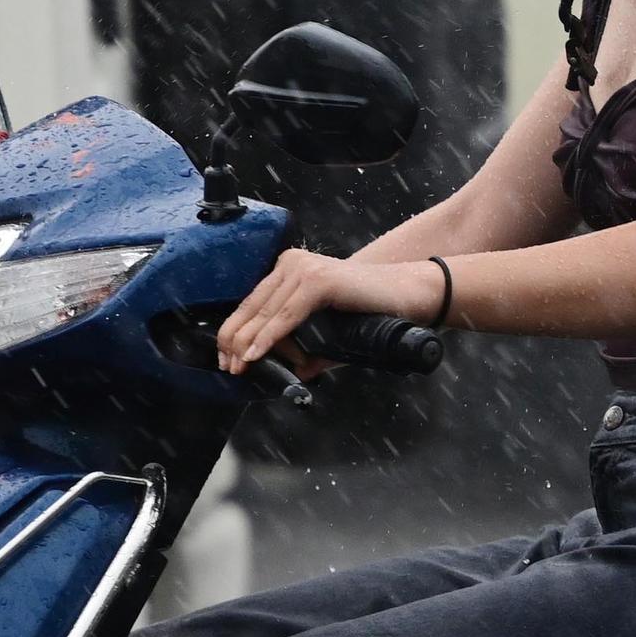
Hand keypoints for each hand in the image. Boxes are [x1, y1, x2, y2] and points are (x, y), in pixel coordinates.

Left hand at [215, 249, 438, 373]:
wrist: (408, 296)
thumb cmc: (371, 312)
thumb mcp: (328, 334)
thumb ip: (306, 350)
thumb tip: (287, 372)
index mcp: (289, 270)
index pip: (251, 304)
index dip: (233, 334)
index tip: (227, 360)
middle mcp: (292, 264)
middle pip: (251, 307)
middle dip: (234, 342)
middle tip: (230, 369)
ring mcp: (304, 268)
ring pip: (264, 312)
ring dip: (248, 344)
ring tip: (240, 367)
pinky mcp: (318, 280)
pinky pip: (285, 314)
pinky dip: (269, 337)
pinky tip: (255, 354)